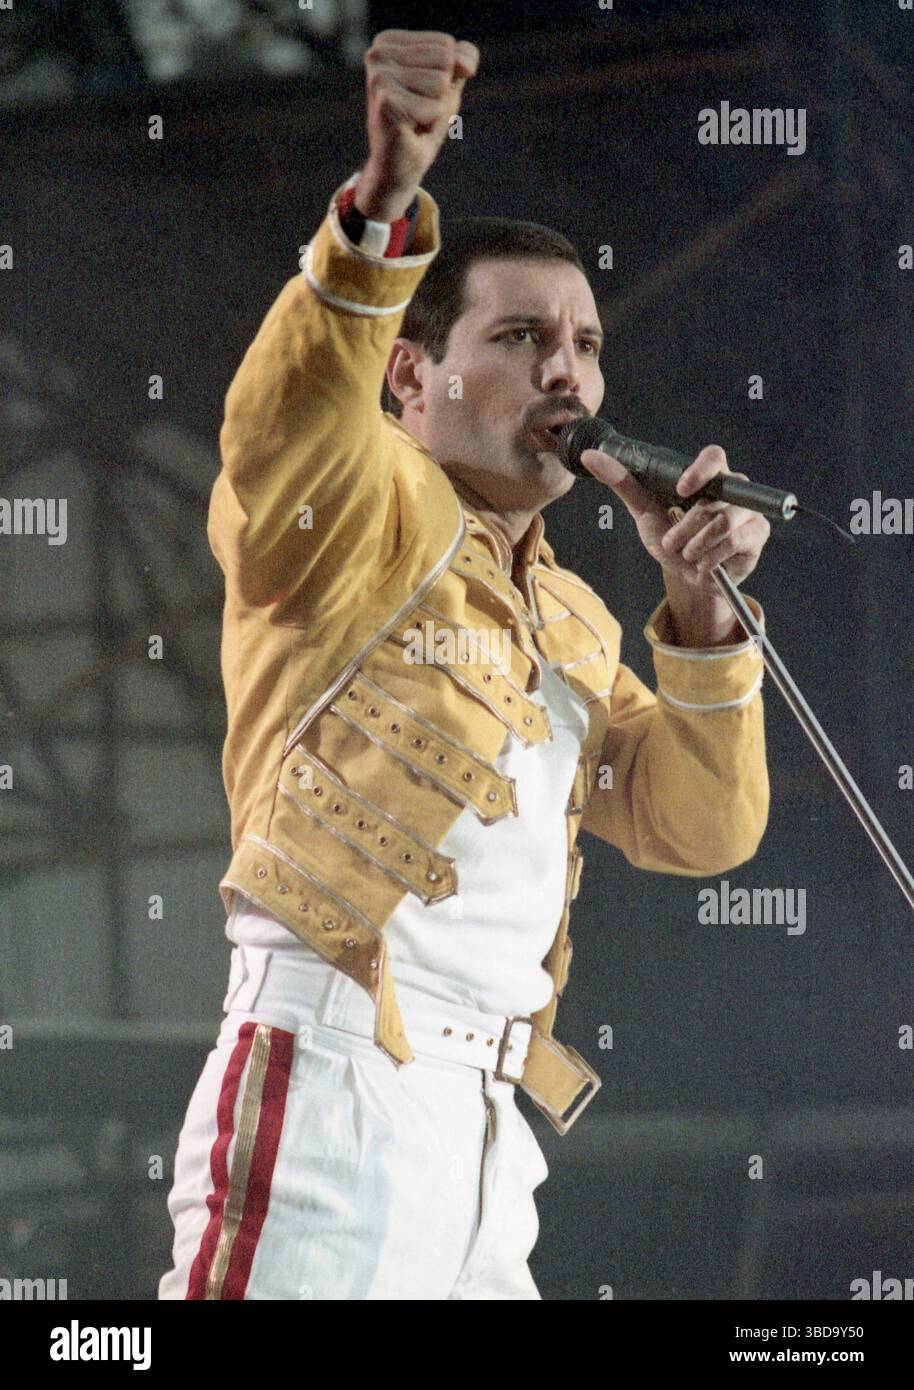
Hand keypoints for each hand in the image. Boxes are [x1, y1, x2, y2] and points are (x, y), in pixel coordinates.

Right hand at [358, 30, 479, 218]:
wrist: (400, 167)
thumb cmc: (423, 122)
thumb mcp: (448, 86)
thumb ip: (462, 62)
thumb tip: (467, 63)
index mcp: (388, 42)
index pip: (446, 45)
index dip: (446, 77)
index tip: (422, 95)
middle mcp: (378, 53)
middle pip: (445, 60)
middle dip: (441, 93)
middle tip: (418, 110)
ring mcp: (379, 76)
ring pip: (440, 83)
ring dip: (435, 108)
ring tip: (415, 119)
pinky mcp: (385, 101)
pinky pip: (435, 107)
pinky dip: (430, 123)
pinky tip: (409, 130)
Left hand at [580, 443, 770, 593]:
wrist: (687, 579)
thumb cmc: (670, 539)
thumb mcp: (644, 511)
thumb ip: (622, 482)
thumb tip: (591, 456)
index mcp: (707, 477)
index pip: (714, 456)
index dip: (700, 469)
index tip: (681, 489)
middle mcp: (733, 489)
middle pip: (716, 495)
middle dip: (687, 525)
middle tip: (672, 543)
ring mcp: (748, 511)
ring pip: (725, 520)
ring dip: (697, 543)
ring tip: (687, 554)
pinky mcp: (757, 535)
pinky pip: (735, 541)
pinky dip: (711, 558)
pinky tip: (704, 564)